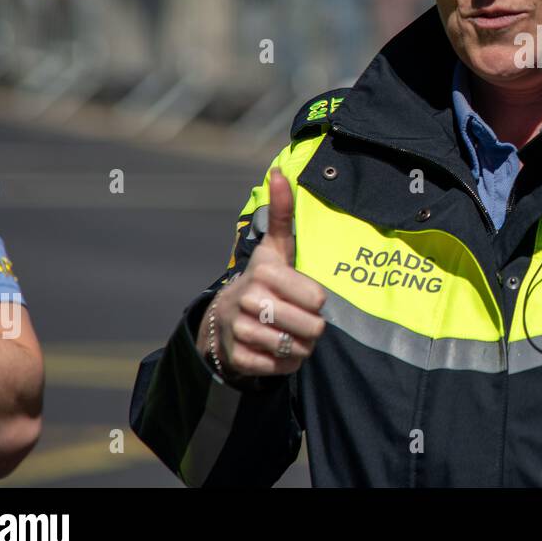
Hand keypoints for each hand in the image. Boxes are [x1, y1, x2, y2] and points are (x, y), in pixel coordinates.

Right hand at [199, 170, 326, 377]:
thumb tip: (280, 171)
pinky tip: (279, 349)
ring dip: (302, 345)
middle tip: (301, 318)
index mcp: (264, 274)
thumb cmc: (263, 279)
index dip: (317, 301)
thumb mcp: (275, 247)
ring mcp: (241, 331)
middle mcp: (249, 301)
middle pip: (311, 327)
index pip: (317, 299)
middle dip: (312, 326)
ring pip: (296, 348)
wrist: (224, 318)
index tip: (305, 296)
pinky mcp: (238, 358)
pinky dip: (287, 363)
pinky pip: (281, 369)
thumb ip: (283, 212)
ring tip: (291, 333)